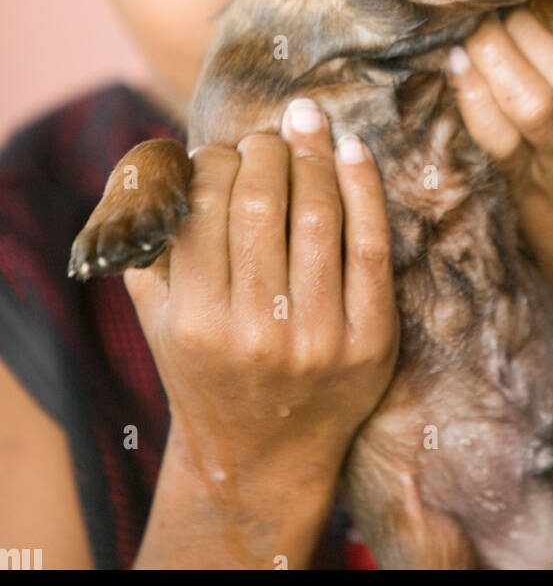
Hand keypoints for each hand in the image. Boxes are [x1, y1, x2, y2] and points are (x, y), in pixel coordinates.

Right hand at [123, 97, 399, 492]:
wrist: (265, 458)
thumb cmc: (205, 368)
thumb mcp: (159, 318)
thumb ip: (148, 246)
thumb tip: (156, 161)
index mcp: (195, 321)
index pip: (204, 206)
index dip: (214, 160)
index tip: (221, 151)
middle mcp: (255, 331)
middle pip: (260, 200)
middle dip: (264, 150)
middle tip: (268, 136)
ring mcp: (318, 338)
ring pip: (317, 213)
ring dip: (312, 154)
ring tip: (307, 127)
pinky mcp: (371, 341)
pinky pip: (371, 244)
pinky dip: (364, 186)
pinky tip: (353, 149)